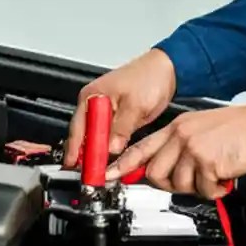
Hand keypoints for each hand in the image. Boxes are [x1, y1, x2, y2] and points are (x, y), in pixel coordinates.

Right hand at [62, 48, 176, 168]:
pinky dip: (107, 149)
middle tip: (90, 175)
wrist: (166, 71)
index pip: (80, 129)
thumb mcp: (135, 103)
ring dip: (97, 154)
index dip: (80, 150)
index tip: (84, 167)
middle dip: (86, 156)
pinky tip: (110, 160)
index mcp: (92, 96)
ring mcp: (105, 112)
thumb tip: (111, 147)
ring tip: (99, 172)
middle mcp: (94, 104)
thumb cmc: (149, 77)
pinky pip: (107, 138)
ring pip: (95, 138)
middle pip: (84, 135)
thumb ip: (121, 126)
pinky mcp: (116, 118)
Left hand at [106, 103, 245, 198]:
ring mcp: (193, 148)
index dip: (123, 165)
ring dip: (197, 187)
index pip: (141, 147)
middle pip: (155, 173)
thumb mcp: (199, 128)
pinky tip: (223, 178)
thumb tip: (165, 169)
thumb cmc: (236, 129)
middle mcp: (181, 136)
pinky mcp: (207, 161)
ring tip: (211, 175)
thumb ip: (179, 145)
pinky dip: (215, 189)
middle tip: (190, 181)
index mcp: (176, 128)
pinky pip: (202, 190)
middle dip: (169, 184)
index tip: (108, 176)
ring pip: (178, 184)